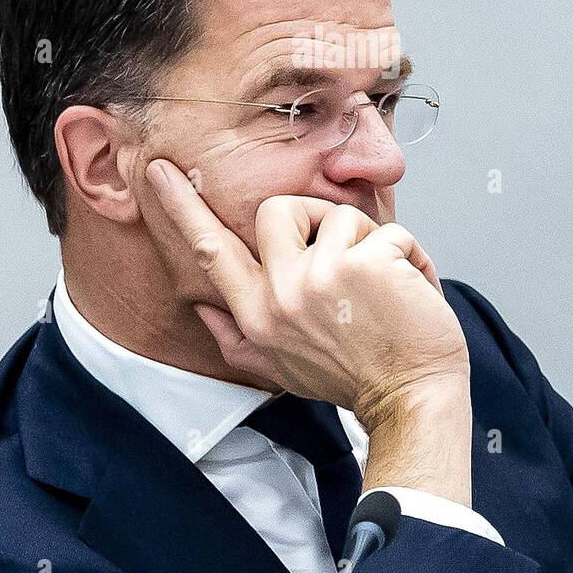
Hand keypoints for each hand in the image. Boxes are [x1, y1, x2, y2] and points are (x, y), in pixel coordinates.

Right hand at [140, 159, 469, 426]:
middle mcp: (279, 295)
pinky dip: (411, 257)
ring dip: (372, 242)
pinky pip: (390, 232)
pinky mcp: (364, 265)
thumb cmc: (353, 378)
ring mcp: (320, 277)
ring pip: (340, 215)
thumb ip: (236, 337)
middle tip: (347, 256)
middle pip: (277, 208)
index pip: (210, 251)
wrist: (411, 401)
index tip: (159, 171)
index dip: (182, 207)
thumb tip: (201, 306)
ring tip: (385, 285)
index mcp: (256, 315)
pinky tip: (413, 291)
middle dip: (315, 216)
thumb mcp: (279, 367)